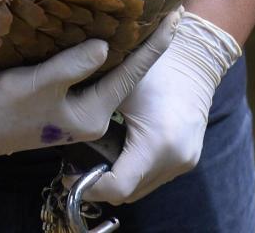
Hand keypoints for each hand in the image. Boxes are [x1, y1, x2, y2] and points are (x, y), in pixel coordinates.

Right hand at [0, 10, 180, 159]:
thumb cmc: (3, 108)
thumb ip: (73, 65)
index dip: (154, 44)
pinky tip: (104, 34)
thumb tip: (106, 45)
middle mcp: (92, 113)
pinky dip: (100, 53)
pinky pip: (90, 73)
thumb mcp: (38, 84)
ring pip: (108, 72)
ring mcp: (77, 108)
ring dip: (124, 47)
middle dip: (145, 44)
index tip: (175, 16)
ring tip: (140, 17)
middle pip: (126, 73)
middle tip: (164, 10)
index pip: (132, 73)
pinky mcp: (62, 100)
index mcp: (92, 114)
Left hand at [80, 8, 241, 203]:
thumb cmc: (152, 71)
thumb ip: (93, 118)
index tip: (69, 175)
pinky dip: (134, 171)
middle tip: (77, 168)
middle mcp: (175, 159)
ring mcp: (185, 162)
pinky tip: (118, 152)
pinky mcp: (188, 160)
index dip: (90, 186)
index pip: (118, 187)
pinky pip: (154, 177)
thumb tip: (60, 134)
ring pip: (142, 188)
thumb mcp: (117, 92)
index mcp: (157, 143)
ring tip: (95, 160)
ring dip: (118, 180)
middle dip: (101, 185)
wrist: (194, 61)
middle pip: (130, 193)